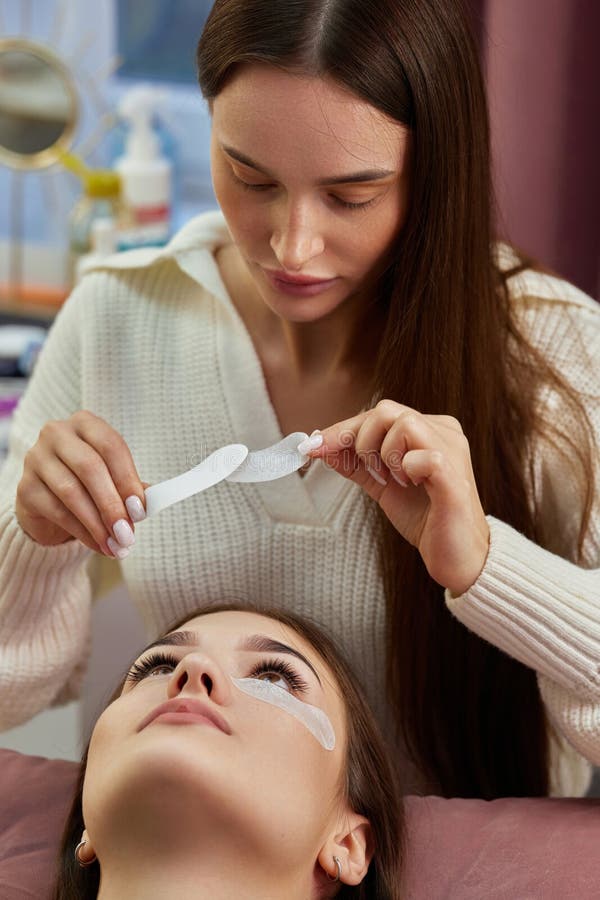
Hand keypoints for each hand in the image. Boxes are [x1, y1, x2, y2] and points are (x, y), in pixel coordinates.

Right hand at [16, 411, 146, 556]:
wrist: (49, 501)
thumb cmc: (88, 483)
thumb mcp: (112, 478)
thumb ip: (130, 487)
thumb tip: (147, 505)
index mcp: (85, 423)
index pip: (110, 445)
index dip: (127, 479)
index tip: (140, 509)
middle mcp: (57, 434)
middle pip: (89, 467)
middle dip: (112, 504)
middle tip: (127, 532)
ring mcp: (36, 458)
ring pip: (71, 492)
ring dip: (98, 523)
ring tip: (115, 544)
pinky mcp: (25, 487)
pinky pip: (57, 511)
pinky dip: (82, 532)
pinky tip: (98, 545)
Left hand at [305, 400, 489, 594]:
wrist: (456, 557)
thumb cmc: (424, 517)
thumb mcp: (381, 484)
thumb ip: (354, 462)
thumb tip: (318, 445)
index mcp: (430, 429)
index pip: (378, 413)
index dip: (342, 429)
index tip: (312, 447)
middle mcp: (445, 432)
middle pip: (387, 410)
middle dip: (362, 442)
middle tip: (373, 475)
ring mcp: (453, 452)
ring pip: (404, 423)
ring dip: (386, 455)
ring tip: (396, 482)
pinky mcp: (455, 478)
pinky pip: (423, 457)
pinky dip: (406, 470)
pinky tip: (413, 486)